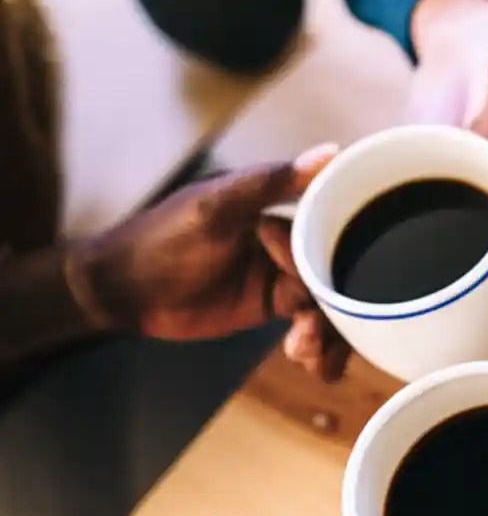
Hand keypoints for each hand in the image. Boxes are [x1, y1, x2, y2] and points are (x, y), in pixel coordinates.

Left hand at [67, 145, 351, 380]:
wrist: (120, 293)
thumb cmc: (161, 241)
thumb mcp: (215, 208)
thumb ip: (269, 183)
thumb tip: (331, 151)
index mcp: (280, 206)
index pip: (332, 231)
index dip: (337, 262)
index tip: (327, 291)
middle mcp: (287, 238)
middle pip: (337, 272)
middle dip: (339, 309)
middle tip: (316, 336)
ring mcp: (281, 274)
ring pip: (328, 304)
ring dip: (328, 334)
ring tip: (305, 356)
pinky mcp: (272, 305)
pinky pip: (310, 324)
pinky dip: (317, 346)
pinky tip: (313, 365)